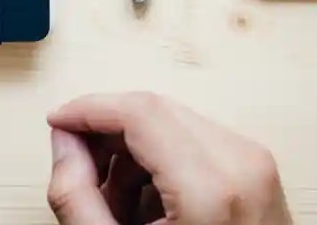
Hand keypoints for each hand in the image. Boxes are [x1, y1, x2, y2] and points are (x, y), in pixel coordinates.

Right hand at [47, 93, 291, 224]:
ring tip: (114, 203)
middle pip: (155, 112)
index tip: (59, 122)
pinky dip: (161, 161)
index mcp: (211, 188)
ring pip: (173, 124)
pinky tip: (146, 205)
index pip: (139, 112)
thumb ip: (77, 198)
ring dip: (133, 152)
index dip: (89, 110)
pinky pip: (196, 141)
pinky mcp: (257, 170)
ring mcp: (255, 164)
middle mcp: (241, 164)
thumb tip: (64, 142)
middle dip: (107, 134)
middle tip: (78, 169)